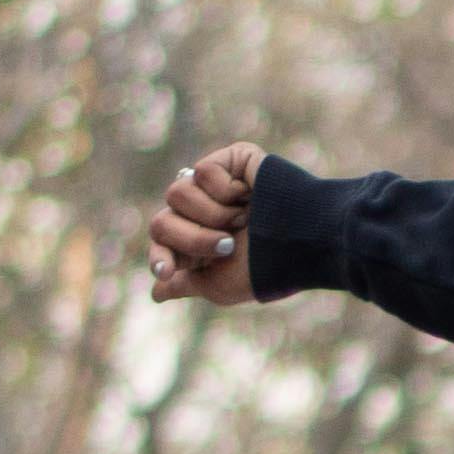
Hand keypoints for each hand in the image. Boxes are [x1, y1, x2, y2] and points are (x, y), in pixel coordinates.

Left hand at [149, 140, 265, 310]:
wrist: (297, 242)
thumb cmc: (262, 269)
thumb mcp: (218, 285)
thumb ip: (184, 284)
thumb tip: (156, 293)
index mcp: (200, 239)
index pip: (161, 241)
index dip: (160, 255)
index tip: (167, 269)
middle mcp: (204, 211)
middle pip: (162, 221)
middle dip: (192, 239)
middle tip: (227, 245)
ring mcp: (215, 185)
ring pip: (177, 194)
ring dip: (210, 215)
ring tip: (243, 219)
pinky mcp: (229, 160)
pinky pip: (200, 172)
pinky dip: (224, 191)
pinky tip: (250, 195)